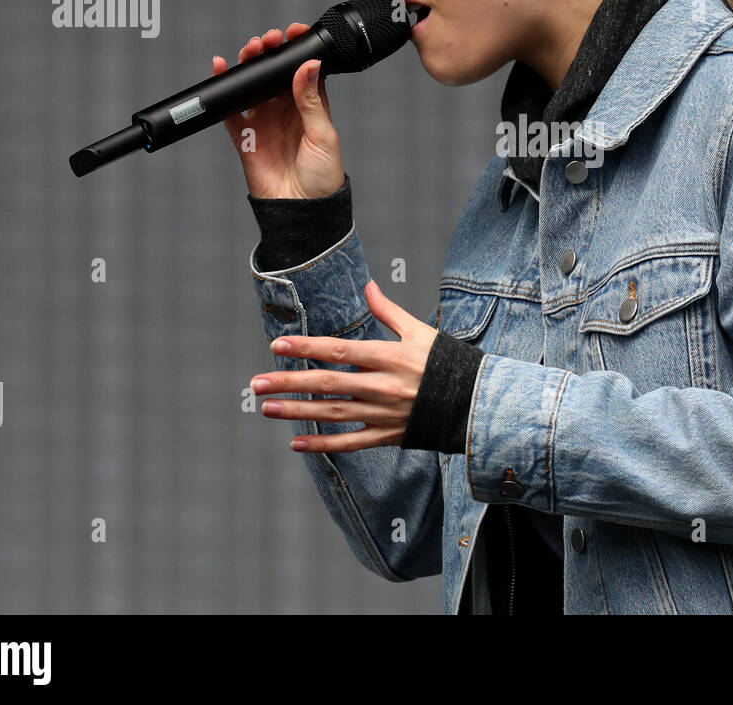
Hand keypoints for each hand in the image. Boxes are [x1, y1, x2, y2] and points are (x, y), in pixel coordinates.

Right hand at [211, 24, 346, 198]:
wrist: (301, 210)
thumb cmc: (323, 176)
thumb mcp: (323, 135)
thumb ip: (312, 100)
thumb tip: (309, 65)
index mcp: (311, 106)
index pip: (303, 70)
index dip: (297, 50)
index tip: (293, 33)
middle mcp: (286, 110)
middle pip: (274, 73)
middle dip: (269, 52)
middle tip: (267, 41)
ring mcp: (264, 120)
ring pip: (252, 84)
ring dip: (249, 64)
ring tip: (250, 50)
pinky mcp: (244, 135)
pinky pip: (229, 109)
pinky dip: (222, 88)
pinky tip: (219, 68)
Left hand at [250, 280, 438, 451]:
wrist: (476, 403)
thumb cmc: (446, 362)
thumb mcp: (420, 332)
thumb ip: (389, 311)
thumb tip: (368, 286)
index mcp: (390, 356)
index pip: (340, 350)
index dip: (307, 347)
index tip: (278, 345)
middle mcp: (383, 386)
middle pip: (328, 383)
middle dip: (290, 382)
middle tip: (257, 383)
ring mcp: (384, 414)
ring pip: (333, 413)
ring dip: (297, 411)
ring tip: (267, 407)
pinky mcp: (388, 436)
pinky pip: (350, 443)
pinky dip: (323, 445)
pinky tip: (296, 443)